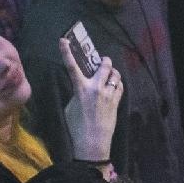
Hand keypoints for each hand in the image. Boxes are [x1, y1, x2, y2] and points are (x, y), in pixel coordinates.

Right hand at [59, 43, 122, 164]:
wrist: (92, 142)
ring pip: (115, 76)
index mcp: (80, 89)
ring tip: (109, 75)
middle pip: (105, 66)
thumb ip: (77, 93)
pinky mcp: (116, 102)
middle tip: (102, 61)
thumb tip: (82, 89)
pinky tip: (113, 87)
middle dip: (104, 61)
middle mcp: (96, 88)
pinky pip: (120, 87)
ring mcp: (108, 95)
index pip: (72, 67)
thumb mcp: (71, 107)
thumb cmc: (76, 127)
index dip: (67, 52)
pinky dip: (117, 84)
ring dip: (112, 73)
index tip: (64, 40)